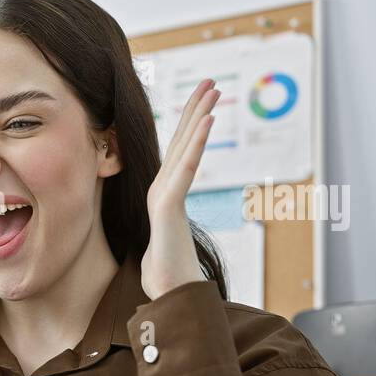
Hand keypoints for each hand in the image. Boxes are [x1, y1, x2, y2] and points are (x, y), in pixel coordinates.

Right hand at [141, 78, 220, 299]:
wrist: (169, 294)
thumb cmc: (171, 272)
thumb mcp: (174, 240)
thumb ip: (174, 226)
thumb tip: (176, 226)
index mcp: (165, 194)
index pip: (179, 151)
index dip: (189, 123)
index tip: (203, 98)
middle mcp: (163, 190)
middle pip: (180, 141)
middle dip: (195, 108)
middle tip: (210, 80)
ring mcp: (164, 196)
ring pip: (183, 148)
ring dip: (198, 116)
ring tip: (212, 90)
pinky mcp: (168, 207)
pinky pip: (185, 169)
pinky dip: (196, 143)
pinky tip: (207, 122)